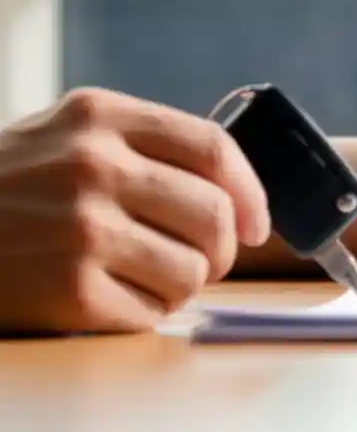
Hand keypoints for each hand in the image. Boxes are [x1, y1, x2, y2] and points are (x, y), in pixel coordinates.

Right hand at [0, 88, 270, 332]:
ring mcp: (82, 226)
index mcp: (100, 116)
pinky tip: (103, 298)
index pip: (214, 148)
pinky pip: (153, 312)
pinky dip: (140, 314)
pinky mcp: (70, 286)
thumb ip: (145, 150)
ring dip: (179, 287)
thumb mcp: (66, 138)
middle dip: (220, 250)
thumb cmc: (6, 189)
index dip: (250, 193)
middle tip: (198, 262)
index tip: (255, 224)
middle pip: (216, 216)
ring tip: (139, 279)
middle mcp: (93, 164)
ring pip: (194, 270)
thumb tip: (241, 197)